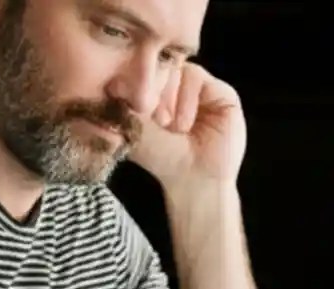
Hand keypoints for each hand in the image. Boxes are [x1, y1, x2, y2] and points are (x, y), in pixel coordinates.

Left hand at [129, 62, 246, 188]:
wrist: (194, 178)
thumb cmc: (164, 158)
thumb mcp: (136, 128)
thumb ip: (124, 104)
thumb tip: (111, 83)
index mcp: (158, 89)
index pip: (142, 66)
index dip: (137, 83)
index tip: (136, 111)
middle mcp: (179, 85)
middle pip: (160, 64)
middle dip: (154, 91)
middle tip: (155, 120)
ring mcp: (200, 87)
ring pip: (177, 69)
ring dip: (170, 99)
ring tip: (173, 127)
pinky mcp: (221, 92)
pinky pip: (197, 77)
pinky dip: (187, 100)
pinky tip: (186, 124)